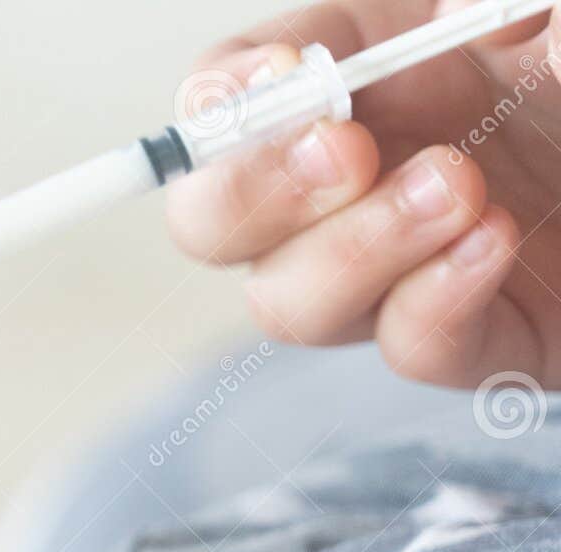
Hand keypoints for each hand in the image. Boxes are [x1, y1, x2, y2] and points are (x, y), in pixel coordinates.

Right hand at [167, 1, 560, 386]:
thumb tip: (419, 36)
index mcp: (376, 70)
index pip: (233, 97)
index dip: (224, 99)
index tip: (279, 79)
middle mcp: (375, 175)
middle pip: (218, 224)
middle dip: (254, 194)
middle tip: (343, 153)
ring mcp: (421, 267)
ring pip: (292, 305)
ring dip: (349, 253)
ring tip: (457, 190)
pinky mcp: (496, 340)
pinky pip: (414, 351)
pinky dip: (431, 305)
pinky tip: (494, 244)